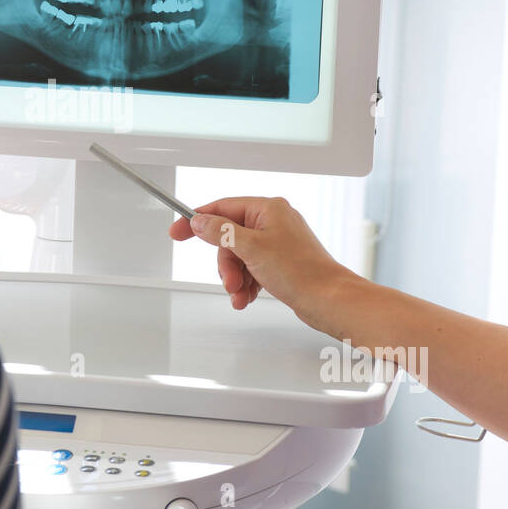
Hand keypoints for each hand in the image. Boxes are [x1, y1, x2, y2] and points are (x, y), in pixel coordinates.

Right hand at [169, 196, 354, 329]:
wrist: (329, 300)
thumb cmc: (301, 272)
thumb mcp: (251, 248)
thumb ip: (221, 232)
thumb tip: (201, 221)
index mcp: (268, 209)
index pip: (222, 208)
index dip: (197, 221)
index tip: (177, 232)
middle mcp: (273, 222)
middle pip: (229, 238)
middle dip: (225, 264)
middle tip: (230, 281)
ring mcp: (278, 243)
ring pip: (238, 257)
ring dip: (235, 278)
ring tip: (240, 294)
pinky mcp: (281, 263)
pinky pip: (251, 269)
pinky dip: (246, 284)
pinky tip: (247, 298)